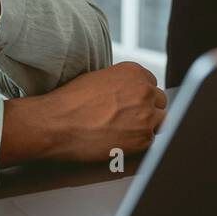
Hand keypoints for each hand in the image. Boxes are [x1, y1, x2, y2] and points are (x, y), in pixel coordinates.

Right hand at [0, 62, 168, 164]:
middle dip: (148, 111)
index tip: (131, 105)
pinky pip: (151, 142)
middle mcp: (144, 90)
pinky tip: (119, 141)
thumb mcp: (99, 79)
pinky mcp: (143, 139)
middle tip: (128, 120)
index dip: (141, 97)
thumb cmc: (70, 102)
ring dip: (146, 127)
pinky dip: (138, 144)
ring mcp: (146, 115)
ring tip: (124, 131)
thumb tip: (131, 94)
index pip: (152, 85)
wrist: (56, 123)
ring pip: (160, 122)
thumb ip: (122, 84)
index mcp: (134, 72)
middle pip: (160, 102)